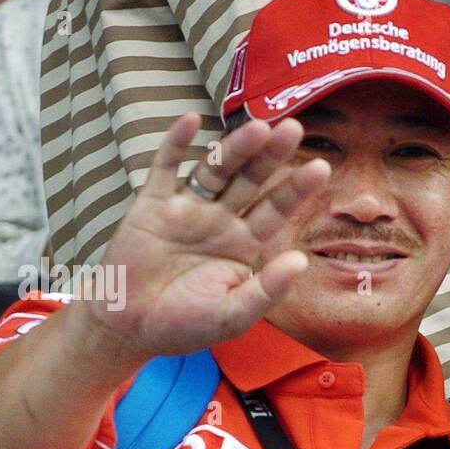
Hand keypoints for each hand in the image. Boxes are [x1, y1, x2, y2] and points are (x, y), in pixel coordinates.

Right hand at [86, 112, 331, 364]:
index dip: (297, 190)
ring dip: (235, 148)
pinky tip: (189, 120)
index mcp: (244, 245)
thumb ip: (266, 290)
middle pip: (251, 181)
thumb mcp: (233, 315)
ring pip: (215, 170)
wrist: (128, 328)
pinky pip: (165, 168)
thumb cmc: (185, 326)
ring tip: (258, 127)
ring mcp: (186, 209)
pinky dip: (175, 144)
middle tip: (294, 129)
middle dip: (271, 157)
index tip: (321, 168)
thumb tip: (300, 261)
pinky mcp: (152, 204)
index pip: (276, 211)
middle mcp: (220, 220)